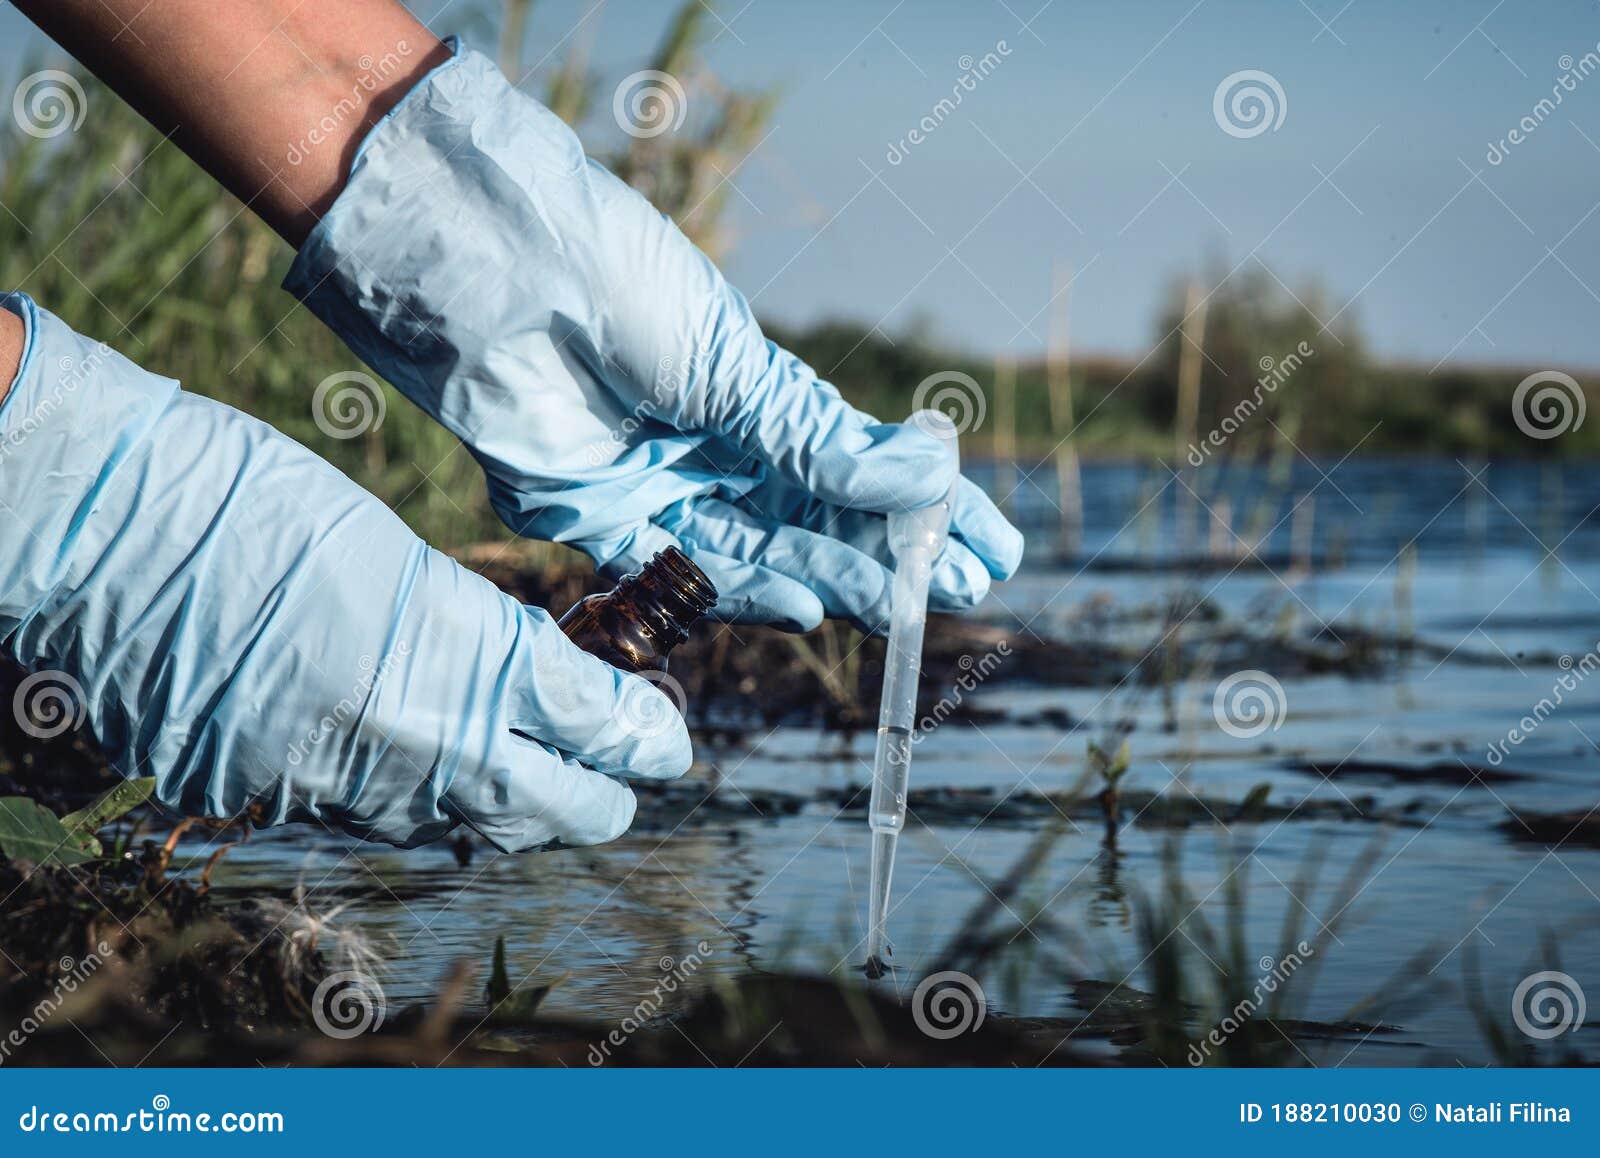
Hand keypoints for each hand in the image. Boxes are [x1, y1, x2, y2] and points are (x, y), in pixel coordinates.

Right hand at [0, 295, 689, 850]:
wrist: (98, 525)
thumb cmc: (250, 498)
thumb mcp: (396, 554)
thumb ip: (477, 636)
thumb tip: (539, 689)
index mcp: (459, 656)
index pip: (594, 725)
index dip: (644, 738)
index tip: (667, 741)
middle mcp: (408, 743)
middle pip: (552, 811)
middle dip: (600, 795)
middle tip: (621, 767)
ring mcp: (330, 785)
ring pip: (463, 827)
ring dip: (510, 803)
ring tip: (533, 770)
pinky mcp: (260, 800)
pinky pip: (366, 820)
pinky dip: (409, 797)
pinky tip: (414, 762)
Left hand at [285, 45, 1022, 632]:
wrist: (500, 277)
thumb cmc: (622, 289)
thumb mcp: (737, 366)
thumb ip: (820, 441)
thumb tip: (932, 475)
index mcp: (756, 397)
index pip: (861, 467)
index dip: (928, 510)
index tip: (993, 545)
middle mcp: (716, 449)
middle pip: (821, 522)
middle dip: (895, 557)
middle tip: (963, 591)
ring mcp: (664, 489)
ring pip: (767, 555)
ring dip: (837, 580)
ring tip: (903, 604)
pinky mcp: (603, 524)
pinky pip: (689, 574)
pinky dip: (752, 593)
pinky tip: (813, 606)